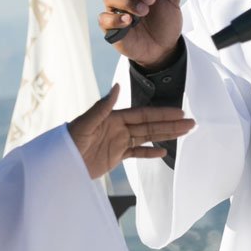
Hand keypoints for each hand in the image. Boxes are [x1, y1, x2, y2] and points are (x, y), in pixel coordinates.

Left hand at [68, 88, 195, 177]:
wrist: (58, 163)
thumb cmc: (67, 141)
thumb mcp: (84, 124)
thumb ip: (102, 107)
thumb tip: (117, 87)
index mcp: (113, 118)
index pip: (144, 115)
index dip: (162, 114)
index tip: (180, 113)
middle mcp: (118, 128)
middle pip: (150, 125)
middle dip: (171, 124)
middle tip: (192, 123)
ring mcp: (118, 142)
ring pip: (147, 138)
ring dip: (166, 135)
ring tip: (185, 133)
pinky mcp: (115, 156)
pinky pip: (136, 153)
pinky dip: (149, 153)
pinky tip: (164, 151)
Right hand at [99, 0, 193, 66]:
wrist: (163, 49)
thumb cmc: (164, 23)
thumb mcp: (172, 1)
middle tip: (152, 0)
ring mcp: (115, 9)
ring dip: (127, 1)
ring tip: (144, 12)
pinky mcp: (110, 27)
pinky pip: (104, 18)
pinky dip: (116, 19)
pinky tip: (129, 21)